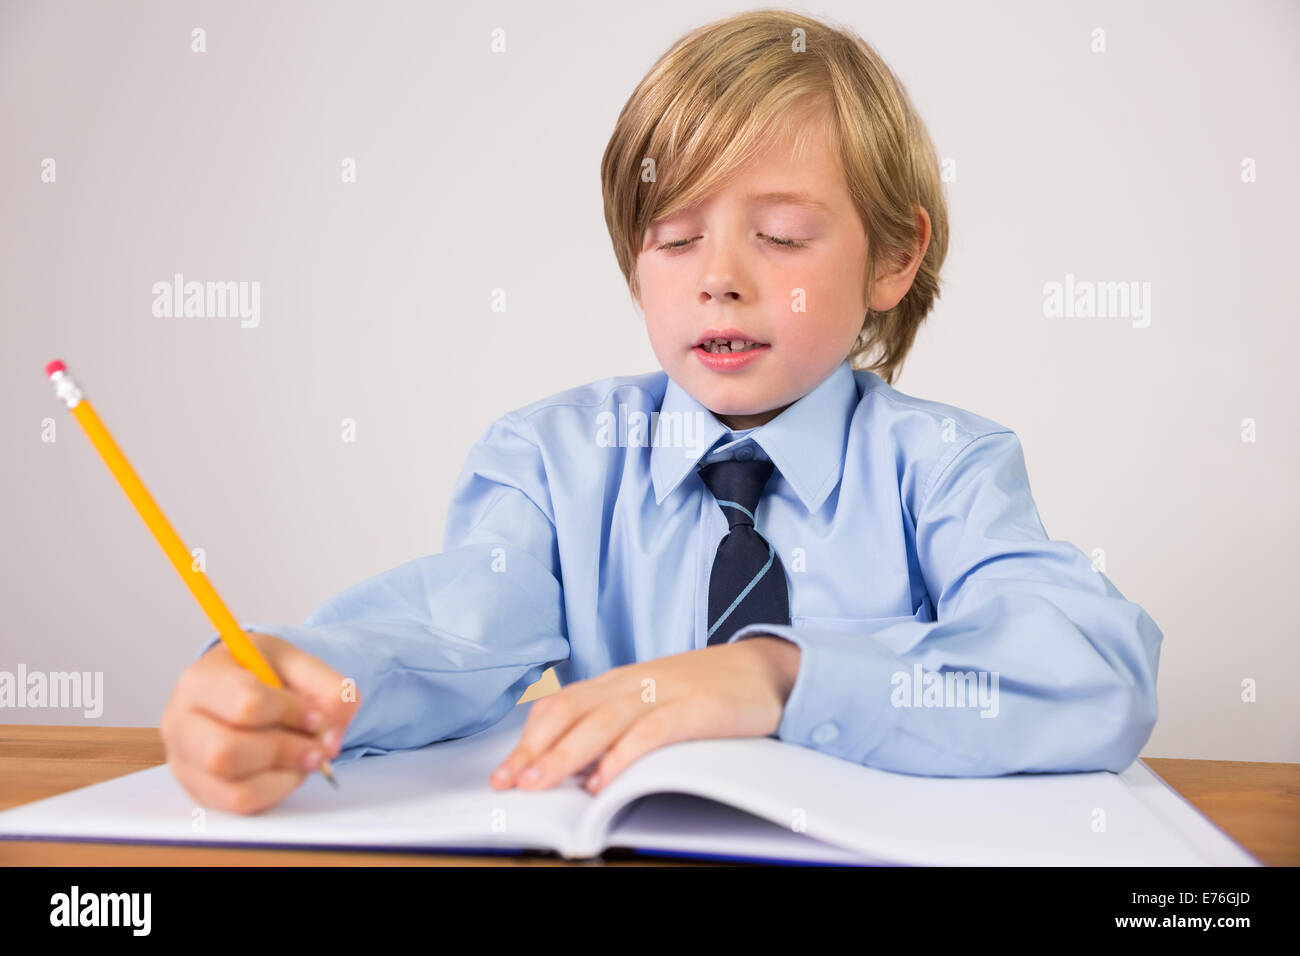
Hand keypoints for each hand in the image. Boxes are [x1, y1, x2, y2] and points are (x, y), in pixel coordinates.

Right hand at [160, 632, 359, 814]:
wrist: (238, 685)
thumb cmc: (263, 672)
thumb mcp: (298, 663)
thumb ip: (329, 688)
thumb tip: (331, 738)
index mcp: (202, 678)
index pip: (246, 703)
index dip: (291, 713)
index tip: (316, 715)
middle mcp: (180, 721)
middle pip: (226, 752)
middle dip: (285, 751)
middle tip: (317, 746)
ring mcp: (184, 760)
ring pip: (233, 787)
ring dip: (284, 776)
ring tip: (305, 758)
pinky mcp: (198, 788)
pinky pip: (238, 805)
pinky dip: (275, 792)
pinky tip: (288, 771)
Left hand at [489, 636, 799, 794]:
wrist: (765, 668)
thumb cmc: (707, 690)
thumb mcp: (653, 701)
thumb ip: (617, 725)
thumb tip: (577, 767)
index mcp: (619, 682)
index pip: (560, 706)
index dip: (528, 739)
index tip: (505, 773)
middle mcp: (633, 683)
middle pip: (571, 713)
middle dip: (534, 750)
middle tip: (509, 782)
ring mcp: (663, 693)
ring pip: (602, 722)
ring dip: (565, 754)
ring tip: (541, 784)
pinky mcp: (694, 708)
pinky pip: (650, 732)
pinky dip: (622, 756)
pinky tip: (604, 780)